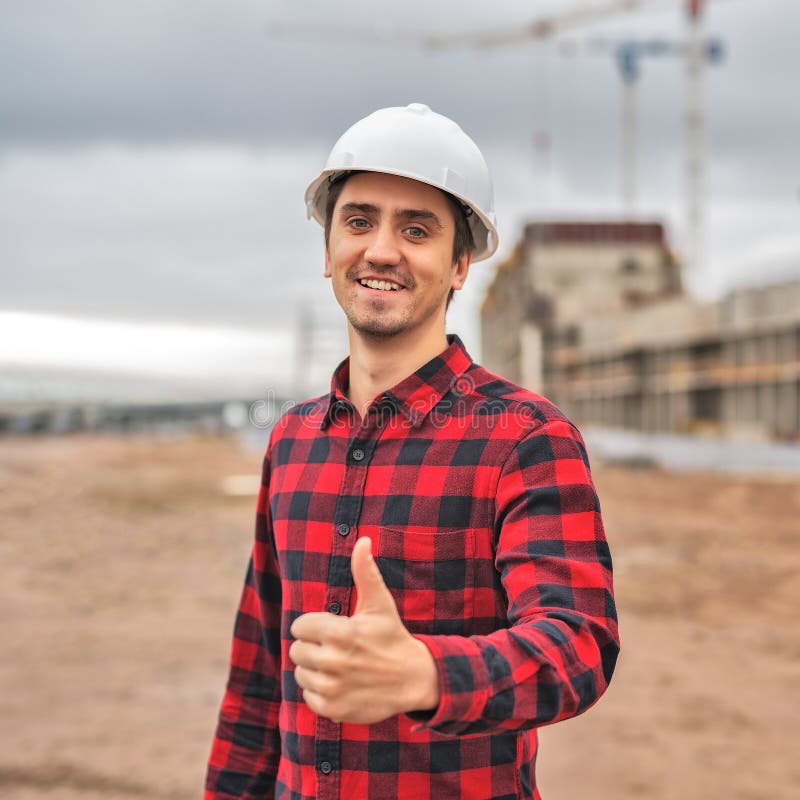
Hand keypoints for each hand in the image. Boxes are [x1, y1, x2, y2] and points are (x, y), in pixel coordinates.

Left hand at [289, 536, 439, 723]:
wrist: (413, 679)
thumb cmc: (391, 636)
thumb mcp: (379, 603)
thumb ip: (365, 571)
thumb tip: (363, 539)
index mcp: (338, 632)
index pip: (299, 627)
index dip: (315, 626)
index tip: (334, 630)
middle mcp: (332, 661)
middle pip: (297, 651)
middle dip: (314, 648)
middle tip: (338, 649)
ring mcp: (331, 688)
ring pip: (301, 674)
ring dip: (316, 670)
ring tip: (340, 666)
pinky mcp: (332, 709)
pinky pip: (308, 696)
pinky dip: (321, 692)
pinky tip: (341, 684)